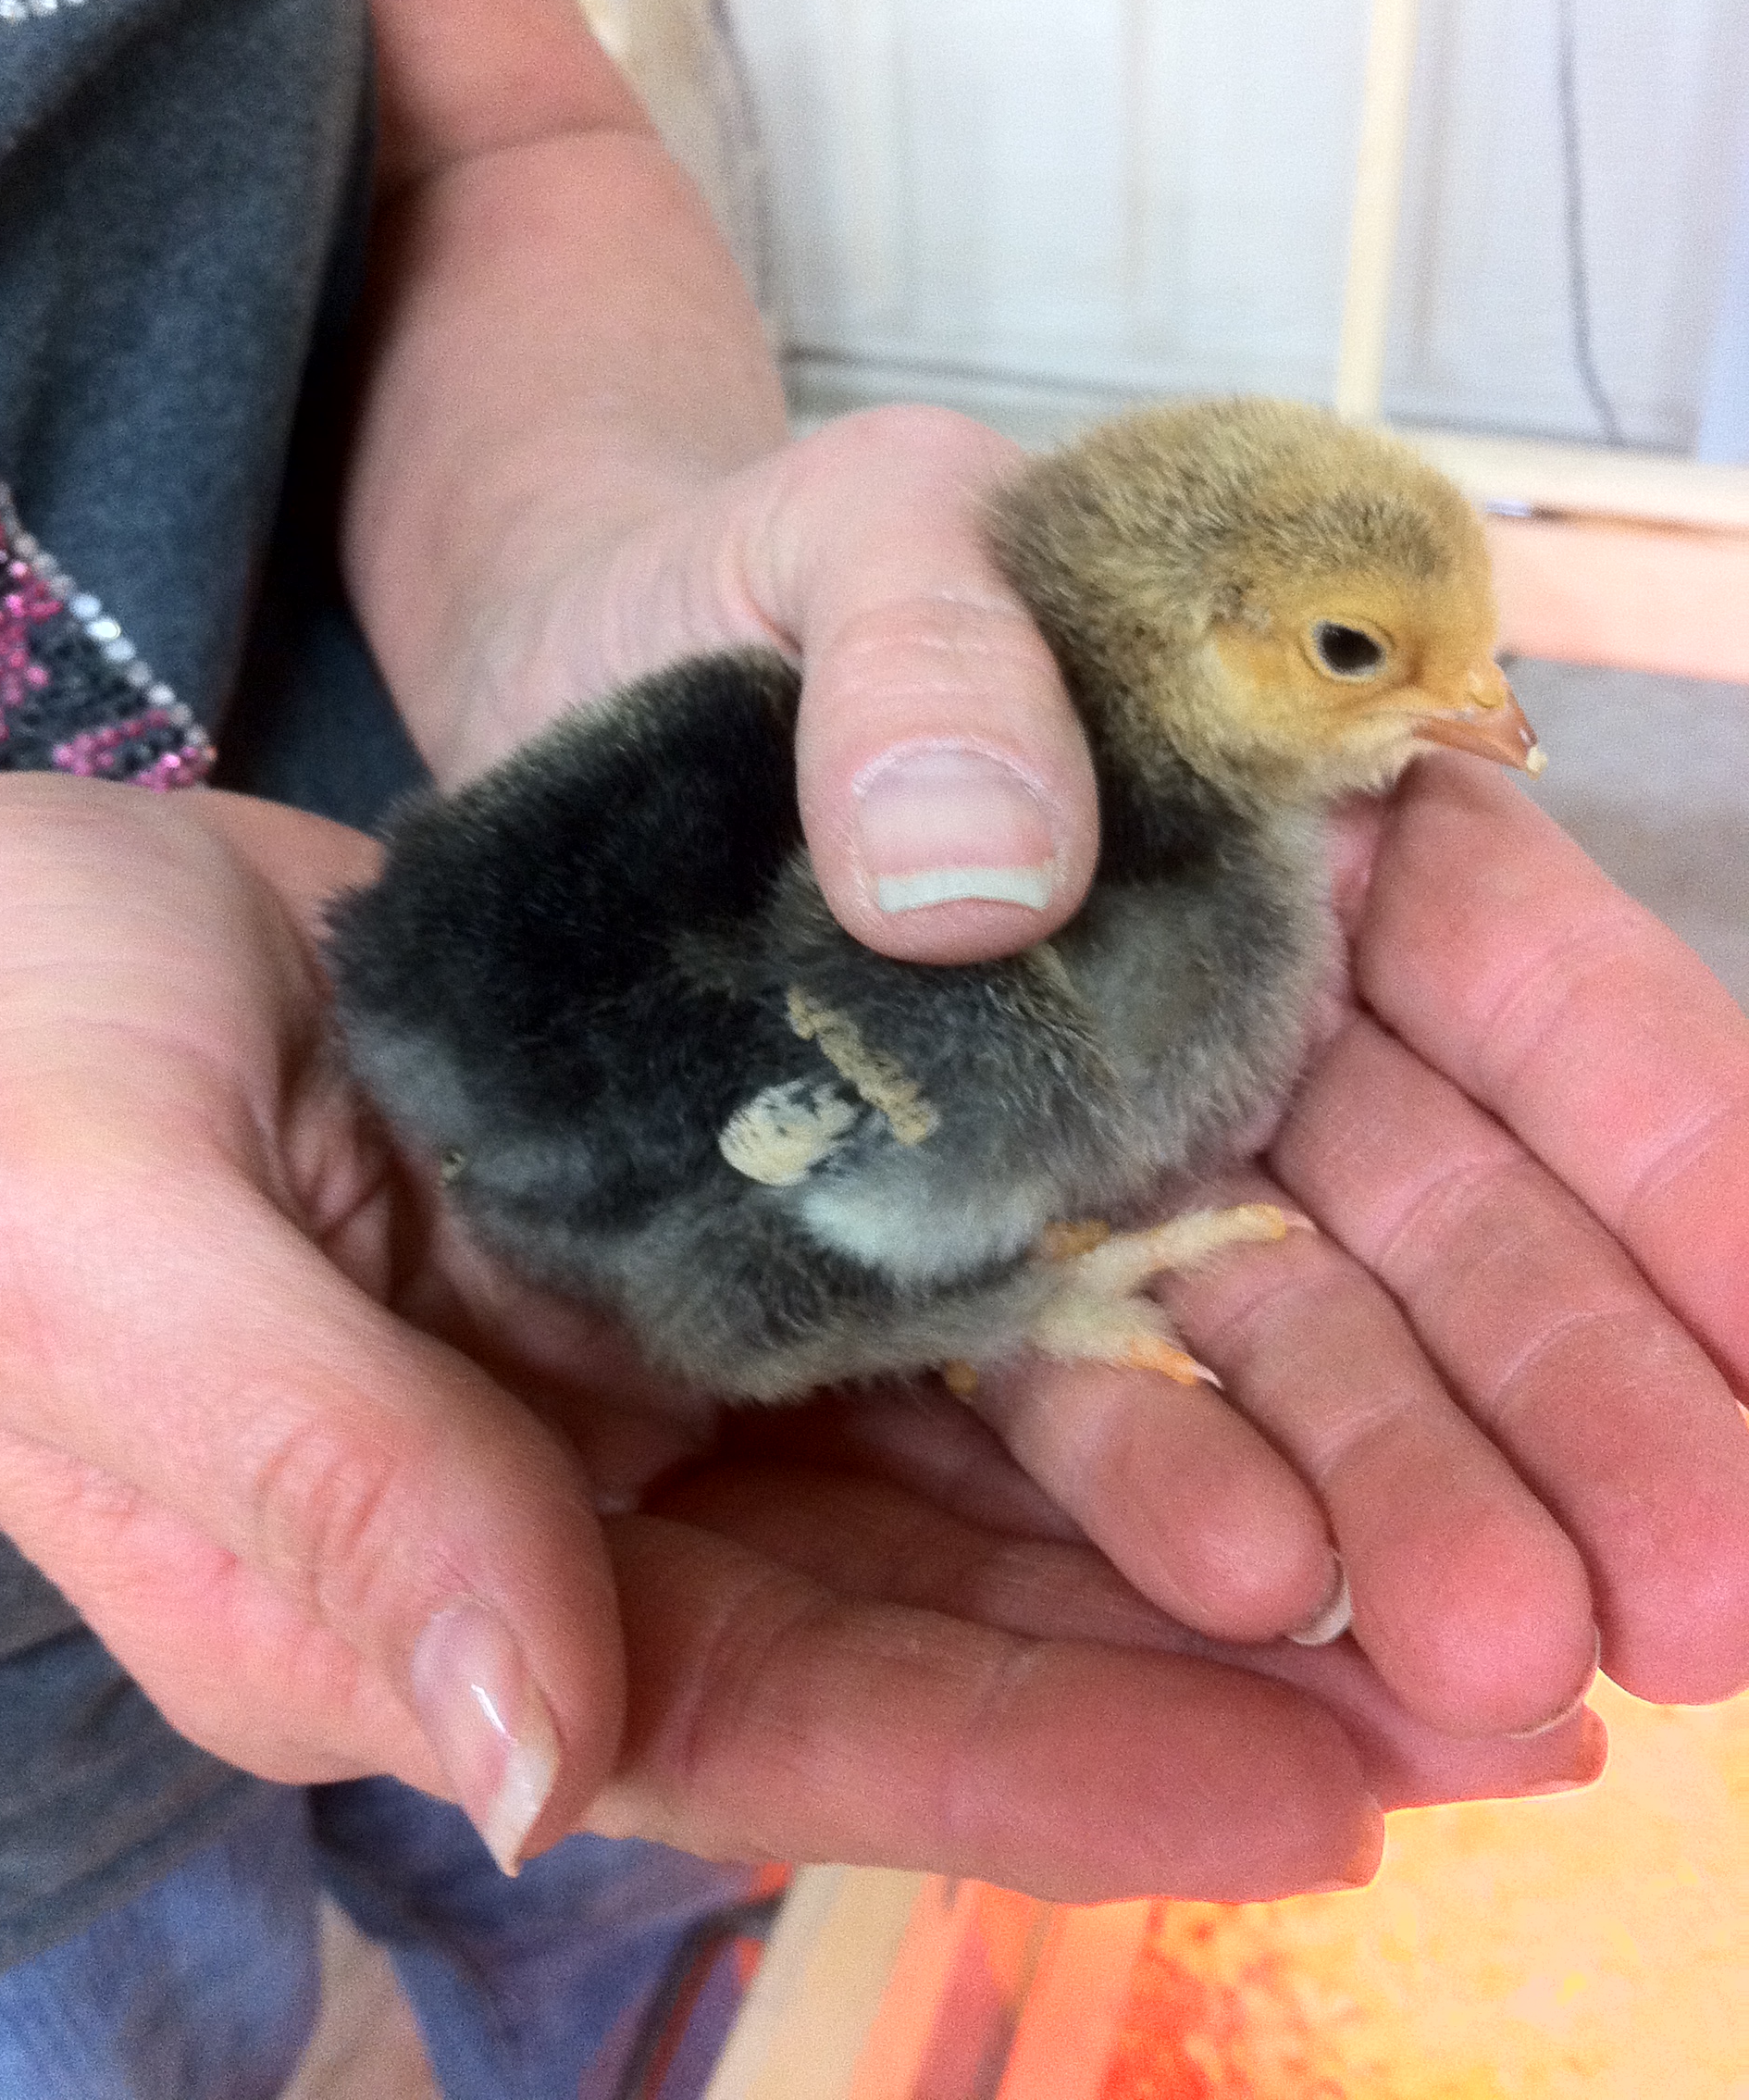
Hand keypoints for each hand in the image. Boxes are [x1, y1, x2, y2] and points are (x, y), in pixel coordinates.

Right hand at [0, 772, 1598, 1905]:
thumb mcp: (112, 1264)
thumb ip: (324, 1490)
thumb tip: (540, 1755)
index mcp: (431, 1598)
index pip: (793, 1723)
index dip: (1051, 1768)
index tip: (1325, 1797)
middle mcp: (554, 1512)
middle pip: (921, 1620)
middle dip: (1189, 1659)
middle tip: (1484, 1672)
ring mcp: (613, 1361)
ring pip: (940, 1461)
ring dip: (1170, 1488)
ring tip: (1426, 1507)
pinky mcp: (647, 1213)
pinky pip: (890, 1280)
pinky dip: (1055, 1304)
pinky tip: (1222, 1288)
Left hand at [448, 402, 1748, 1753]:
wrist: (570, 684)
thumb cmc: (748, 574)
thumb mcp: (857, 536)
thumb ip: (926, 651)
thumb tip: (978, 870)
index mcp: (1299, 798)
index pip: (1531, 978)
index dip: (1676, 1149)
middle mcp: (1246, 999)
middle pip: (1450, 1203)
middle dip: (1578, 1397)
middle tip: (1688, 1615)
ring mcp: (1115, 1147)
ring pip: (1297, 1329)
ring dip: (1402, 1496)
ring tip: (1487, 1670)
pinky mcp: (961, 1247)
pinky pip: (1086, 1377)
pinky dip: (1173, 1489)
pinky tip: (1249, 1606)